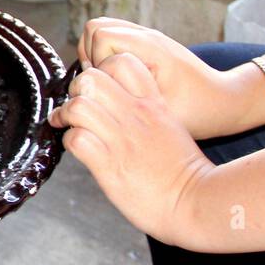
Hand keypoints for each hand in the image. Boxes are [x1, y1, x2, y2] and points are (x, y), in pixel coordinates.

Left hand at [49, 53, 214, 247]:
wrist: (197, 202)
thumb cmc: (183, 170)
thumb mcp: (171, 127)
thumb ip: (148, 112)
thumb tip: (122, 107)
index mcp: (153, 104)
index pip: (121, 62)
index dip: (101, 69)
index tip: (96, 87)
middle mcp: (136, 117)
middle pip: (91, 79)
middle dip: (75, 89)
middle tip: (75, 104)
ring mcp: (122, 140)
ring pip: (79, 106)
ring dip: (67, 114)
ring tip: (67, 124)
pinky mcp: (110, 166)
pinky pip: (77, 140)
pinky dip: (70, 141)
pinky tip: (77, 147)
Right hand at [79, 17, 263, 139]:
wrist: (226, 102)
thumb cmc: (198, 111)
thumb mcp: (159, 112)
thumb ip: (125, 100)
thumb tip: (92, 99)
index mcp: (150, 47)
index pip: (100, 36)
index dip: (95, 63)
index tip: (108, 88)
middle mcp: (147, 36)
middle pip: (95, 27)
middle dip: (89, 55)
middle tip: (103, 83)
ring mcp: (147, 37)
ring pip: (100, 30)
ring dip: (95, 55)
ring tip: (108, 82)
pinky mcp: (147, 44)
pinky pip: (113, 39)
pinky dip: (105, 56)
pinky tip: (117, 80)